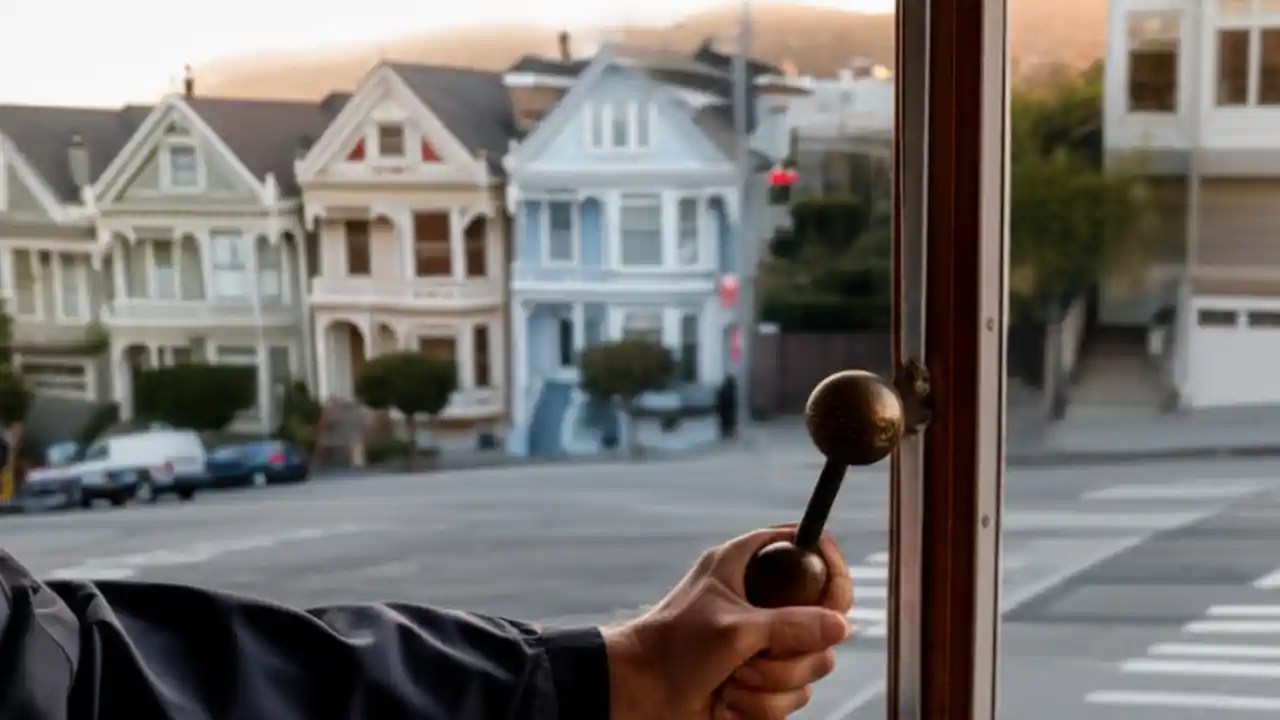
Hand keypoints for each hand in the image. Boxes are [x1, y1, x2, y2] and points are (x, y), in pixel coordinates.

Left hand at [602, 528, 853, 719]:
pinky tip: (728, 703)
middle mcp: (762, 600)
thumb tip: (841, 626)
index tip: (833, 600)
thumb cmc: (673, 648)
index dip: (829, 569)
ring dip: (771, 687)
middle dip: (791, 655)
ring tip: (731, 685)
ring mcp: (765, 642)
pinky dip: (761, 707)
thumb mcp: (733, 630)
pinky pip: (793, 696)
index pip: (809, 548)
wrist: (638, 694)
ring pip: (812, 667)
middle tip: (753, 658)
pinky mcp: (763, 680)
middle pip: (824, 622)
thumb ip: (789, 626)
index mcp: (748, 564)